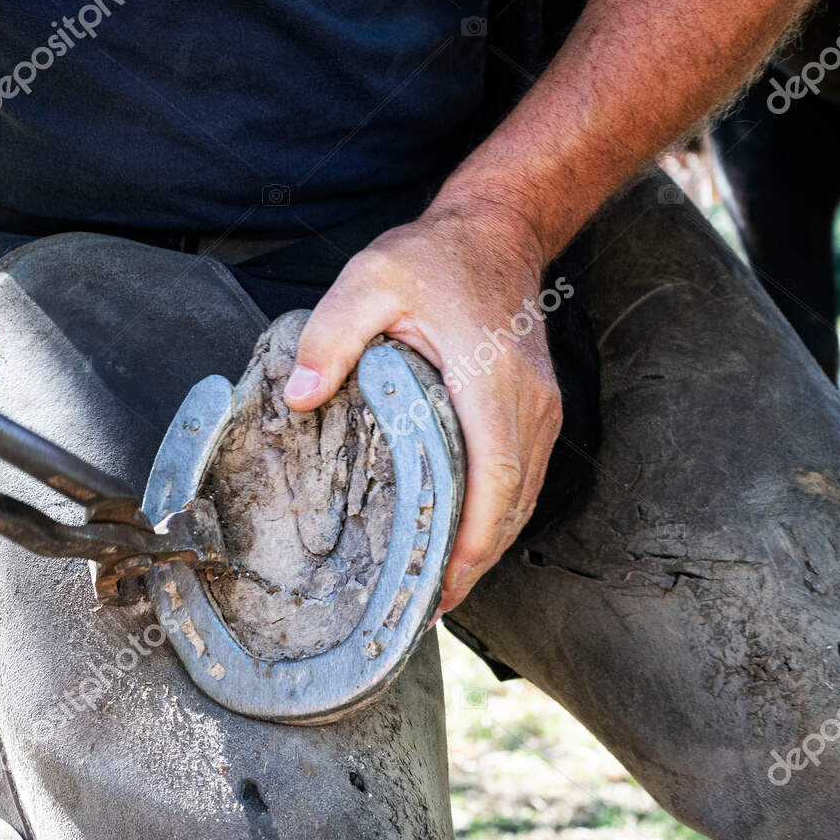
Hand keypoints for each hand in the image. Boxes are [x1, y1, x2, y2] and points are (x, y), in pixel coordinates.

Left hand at [284, 202, 562, 612]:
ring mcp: (540, 410)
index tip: (442, 587)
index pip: (493, 481)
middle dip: (475, 563)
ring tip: (442, 590)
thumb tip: (299, 396)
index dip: (471, 542)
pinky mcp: (537, 411)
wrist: (498, 231)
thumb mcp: (370, 279)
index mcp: (490, 382)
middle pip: (512, 506)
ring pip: (522, 500)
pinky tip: (466, 542)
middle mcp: (528, 404)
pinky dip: (498, 519)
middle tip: (428, 609)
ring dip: (488, 547)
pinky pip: (523, 480)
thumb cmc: (435, 257)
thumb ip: (332, 335)